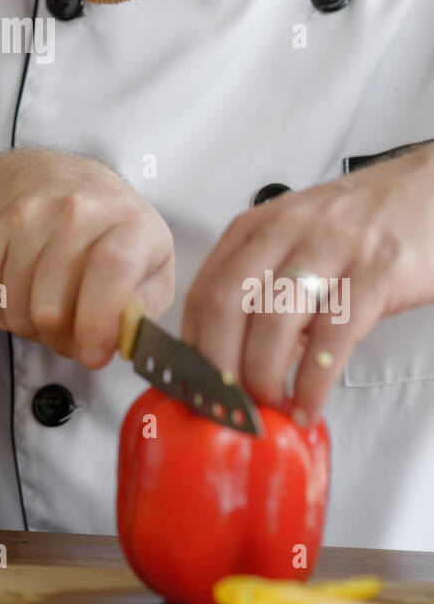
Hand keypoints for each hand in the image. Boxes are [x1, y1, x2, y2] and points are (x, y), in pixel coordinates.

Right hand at [0, 148, 173, 366]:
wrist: (49, 177)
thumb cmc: (107, 229)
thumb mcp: (150, 263)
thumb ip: (144, 308)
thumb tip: (121, 338)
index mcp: (128, 220)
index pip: (112, 268)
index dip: (99, 321)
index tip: (93, 355)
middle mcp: (76, 208)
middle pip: (54, 306)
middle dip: (62, 340)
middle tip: (73, 334)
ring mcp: (26, 216)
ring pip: (19, 309)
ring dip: (33, 328)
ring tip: (50, 308)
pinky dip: (7, 311)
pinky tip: (26, 292)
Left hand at [181, 143, 433, 426]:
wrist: (427, 193)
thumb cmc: (358, 225)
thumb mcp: (295, 240)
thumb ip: (262, 287)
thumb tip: (231, 359)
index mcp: (257, 227)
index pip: (204, 290)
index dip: (193, 348)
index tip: (196, 388)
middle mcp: (287, 231)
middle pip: (227, 305)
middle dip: (219, 367)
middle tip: (226, 408)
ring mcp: (332, 248)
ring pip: (275, 321)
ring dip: (265, 378)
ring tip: (270, 410)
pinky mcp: (377, 271)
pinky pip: (333, 335)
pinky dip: (314, 381)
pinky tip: (309, 405)